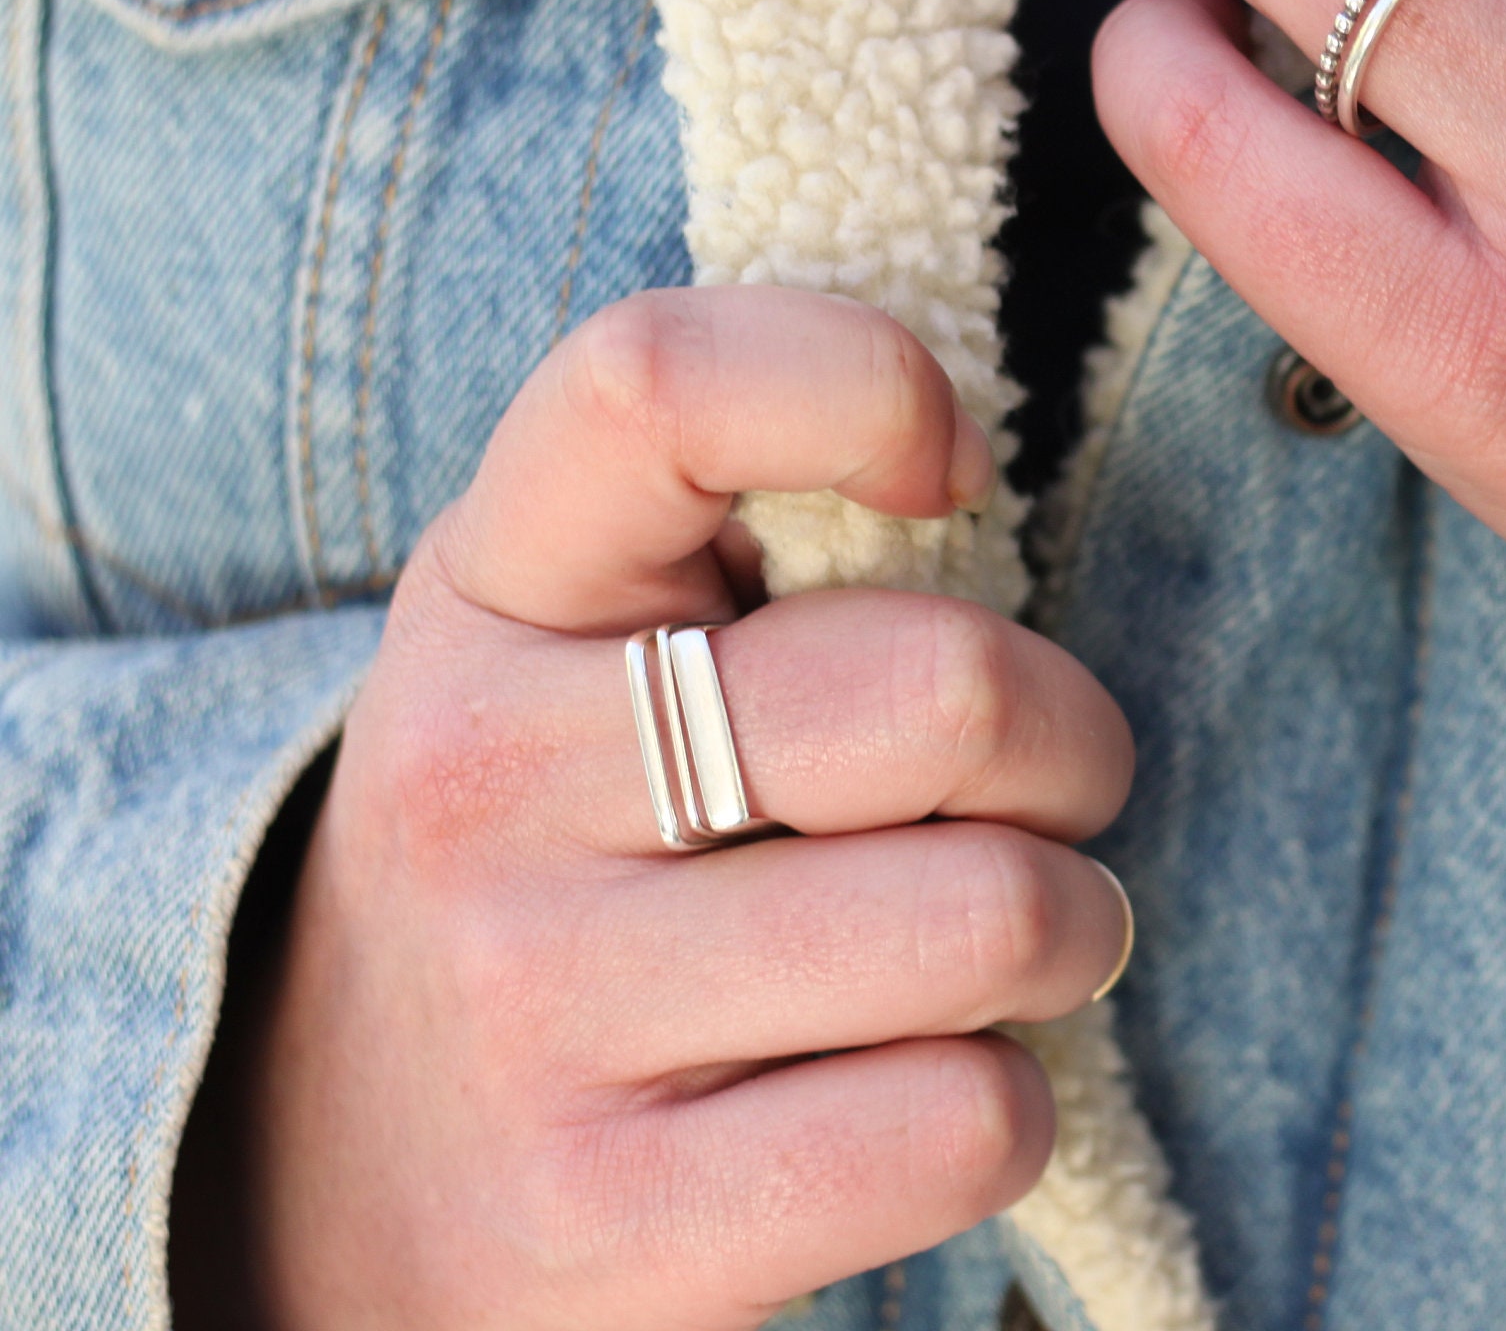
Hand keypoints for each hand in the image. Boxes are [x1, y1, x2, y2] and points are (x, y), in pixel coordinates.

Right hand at [208, 287, 1132, 1328]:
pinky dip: (1006, 1106)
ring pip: (992, 914)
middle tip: (1033, 793)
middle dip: (1070, 744)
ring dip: (1069, 932)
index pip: (665, 382)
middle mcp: (485, 784)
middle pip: (946, 689)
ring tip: (990, 947)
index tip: (951, 480)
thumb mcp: (583, 635)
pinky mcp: (612, 1223)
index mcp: (494, 587)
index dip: (873, 387)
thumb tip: (975, 460)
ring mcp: (534, 1009)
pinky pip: (964, 1121)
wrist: (336, 1185)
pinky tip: (921, 1091)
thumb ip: (743, 512)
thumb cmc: (571, 849)